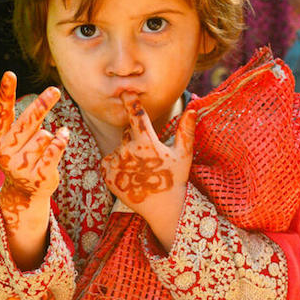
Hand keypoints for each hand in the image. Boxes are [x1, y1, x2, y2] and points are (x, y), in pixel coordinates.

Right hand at [0, 72, 68, 229]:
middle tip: (55, 91)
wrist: (23, 192)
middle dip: (41, 105)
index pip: (2, 111)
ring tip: (44, 144)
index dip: (6, 92)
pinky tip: (63, 134)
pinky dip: (61, 140)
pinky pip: (55, 150)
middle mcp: (5, 151)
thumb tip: (46, 96)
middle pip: (27, 122)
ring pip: (44, 136)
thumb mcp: (15, 137)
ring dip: (49, 136)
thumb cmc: (21, 154)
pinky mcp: (37, 176)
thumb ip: (24, 119)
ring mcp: (20, 165)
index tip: (10, 74)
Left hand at [101, 96, 194, 249]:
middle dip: (136, 139)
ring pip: (118, 149)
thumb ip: (186, 130)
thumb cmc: (175, 179)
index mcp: (146, 143)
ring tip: (141, 170)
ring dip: (127, 154)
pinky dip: (117, 165)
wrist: (163, 208)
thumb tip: (192, 108)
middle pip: (128, 134)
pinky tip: (131, 175)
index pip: (136, 116)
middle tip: (150, 159)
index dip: (130, 101)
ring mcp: (116, 164)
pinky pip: (109, 162)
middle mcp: (128, 151)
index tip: (124, 91)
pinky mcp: (107, 175)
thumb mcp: (184, 154)